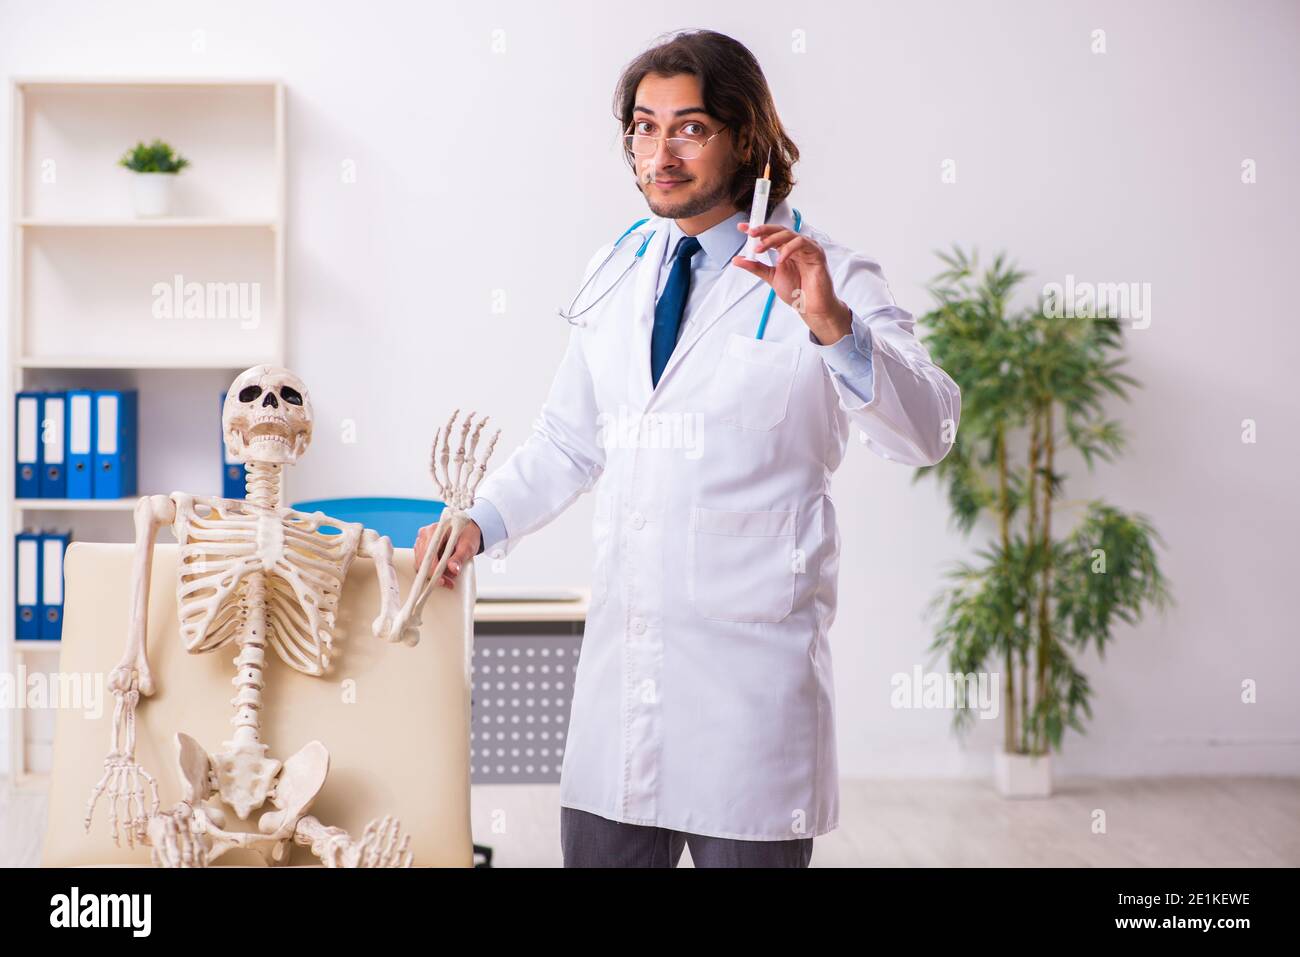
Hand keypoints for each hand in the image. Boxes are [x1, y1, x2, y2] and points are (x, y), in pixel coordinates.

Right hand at [414, 518, 481, 589]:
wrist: (467, 531)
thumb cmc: (467, 535)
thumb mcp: (467, 546)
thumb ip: (460, 557)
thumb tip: (453, 569)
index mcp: (434, 531)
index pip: (429, 553)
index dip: (433, 569)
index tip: (441, 580)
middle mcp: (424, 535)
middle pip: (423, 560)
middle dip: (434, 575)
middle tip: (449, 583)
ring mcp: (421, 543)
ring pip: (421, 564)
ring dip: (432, 576)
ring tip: (448, 581)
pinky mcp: (422, 550)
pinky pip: (423, 565)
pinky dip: (431, 572)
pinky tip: (443, 576)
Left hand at [732, 222, 851, 344]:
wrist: (810, 307)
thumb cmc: (796, 291)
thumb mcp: (771, 276)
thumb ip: (756, 267)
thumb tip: (738, 260)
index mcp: (785, 250)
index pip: (771, 235)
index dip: (757, 230)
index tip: (742, 228)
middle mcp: (796, 246)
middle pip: (780, 230)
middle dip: (764, 230)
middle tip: (750, 233)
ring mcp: (807, 248)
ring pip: (789, 234)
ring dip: (773, 239)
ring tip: (760, 249)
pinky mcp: (817, 253)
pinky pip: (802, 243)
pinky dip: (789, 249)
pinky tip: (780, 259)